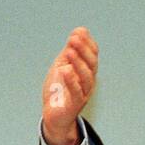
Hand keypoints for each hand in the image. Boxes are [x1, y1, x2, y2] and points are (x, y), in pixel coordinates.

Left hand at [41, 27, 97, 144]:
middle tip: (74, 38)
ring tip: (70, 51)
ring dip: (79, 62)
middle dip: (83, 49)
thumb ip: (70, 50)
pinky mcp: (74, 104)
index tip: (78, 32)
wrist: (52, 114)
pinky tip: (65, 70)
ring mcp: (83, 93)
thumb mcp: (62, 65)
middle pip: (91, 64)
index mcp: (86, 70)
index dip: (87, 43)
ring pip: (86, 76)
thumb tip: (79, 31)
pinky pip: (76, 92)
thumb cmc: (58, 89)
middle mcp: (88, 81)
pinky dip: (71, 80)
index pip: (92, 54)